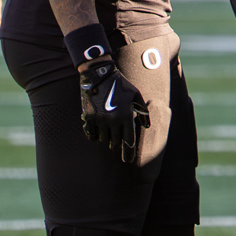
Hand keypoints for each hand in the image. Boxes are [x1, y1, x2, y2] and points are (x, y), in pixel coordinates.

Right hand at [74, 39, 149, 161]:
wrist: (99, 75)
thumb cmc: (121, 85)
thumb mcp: (136, 95)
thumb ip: (142, 111)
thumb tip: (146, 126)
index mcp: (126, 115)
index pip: (128, 140)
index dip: (128, 152)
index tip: (128, 160)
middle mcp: (113, 119)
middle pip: (115, 142)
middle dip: (116, 146)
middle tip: (116, 147)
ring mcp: (99, 119)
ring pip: (103, 139)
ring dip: (106, 139)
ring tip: (108, 134)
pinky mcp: (88, 117)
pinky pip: (91, 134)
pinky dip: (94, 136)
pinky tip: (97, 134)